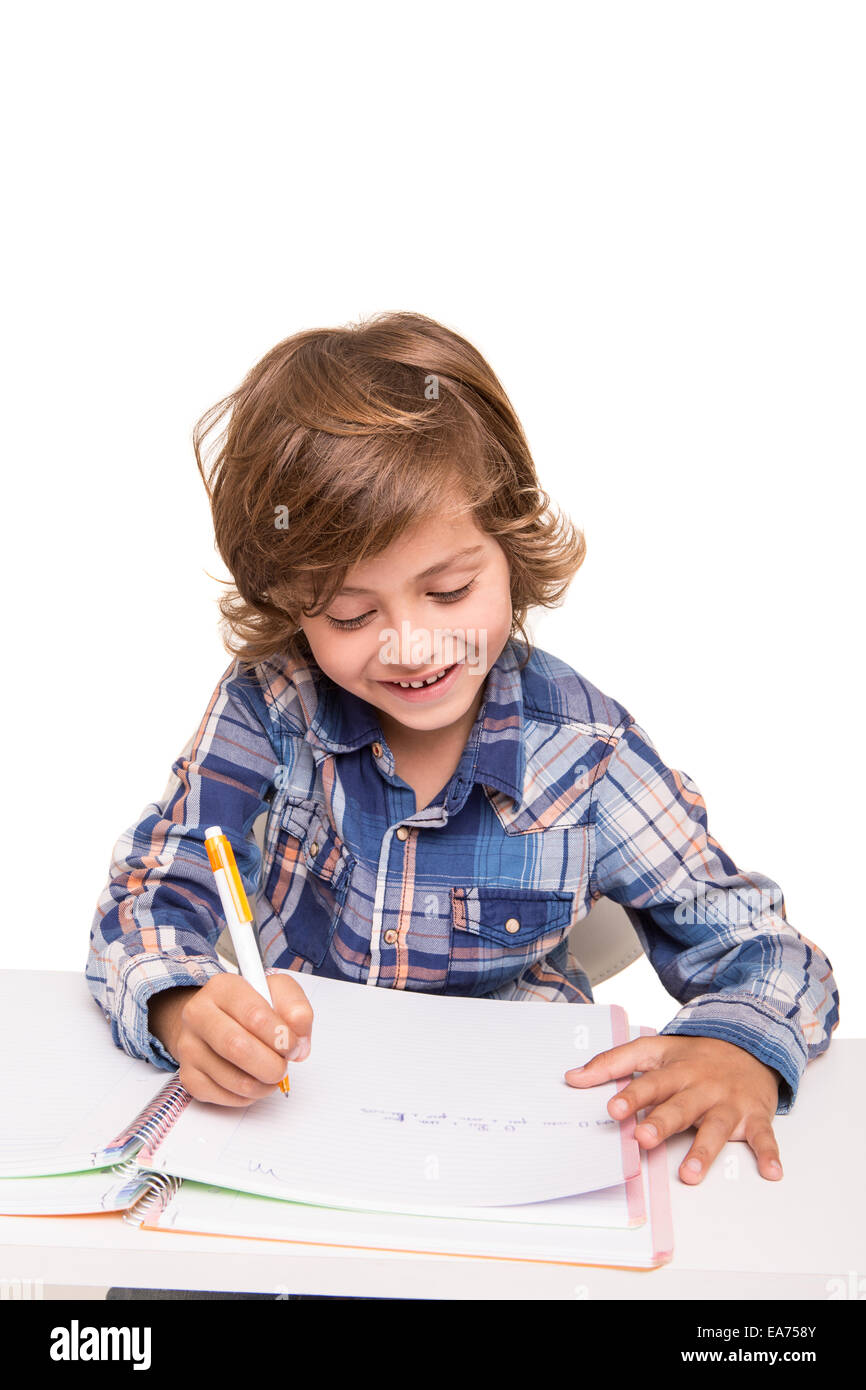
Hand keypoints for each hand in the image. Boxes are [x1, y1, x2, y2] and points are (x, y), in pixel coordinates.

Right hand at [148, 972, 313, 1106]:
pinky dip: (247, 1096)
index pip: (255, 1015)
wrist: (215, 1020)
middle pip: (237, 1048)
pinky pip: (223, 1097)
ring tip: (270, 1074)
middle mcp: (198, 1015)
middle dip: (271, 1065)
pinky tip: (251, 1080)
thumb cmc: (251, 1007)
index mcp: (222, 988)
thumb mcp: (278, 992)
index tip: (293, 1044)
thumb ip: (296, 1008)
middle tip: (283, 1066)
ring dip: (263, 1084)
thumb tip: (298, 1043)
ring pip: (232, 1079)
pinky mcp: (188, 1076)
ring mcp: (189, 1047)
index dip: (281, 1036)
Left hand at [564, 1035, 783, 1183]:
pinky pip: (763, 1136)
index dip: (631, 1095)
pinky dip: (770, 1153)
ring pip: (715, 1127)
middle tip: (642, 1138)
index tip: (613, 1107)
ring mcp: (728, 1102)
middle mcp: (700, 1086)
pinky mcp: (754, 1115)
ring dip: (704, 1150)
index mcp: (675, 1070)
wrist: (749, 1043)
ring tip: (690, 1172)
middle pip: (679, 1106)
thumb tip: (572, 1077)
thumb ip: (614, 1062)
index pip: (649, 1082)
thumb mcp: (655, 1049)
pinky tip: (772, 1171)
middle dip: (661, 1123)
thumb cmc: (695, 1055)